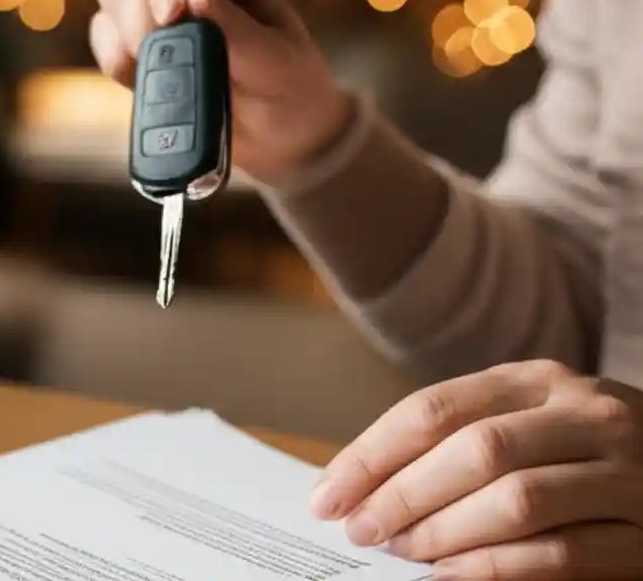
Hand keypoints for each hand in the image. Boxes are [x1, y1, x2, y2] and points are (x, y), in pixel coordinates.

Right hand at [90, 0, 352, 185]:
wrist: (279, 136)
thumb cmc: (289, 92)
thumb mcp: (277, 65)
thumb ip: (239, 33)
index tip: (169, 17)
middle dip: (138, 16)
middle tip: (156, 58)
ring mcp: (156, 1)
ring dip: (123, 40)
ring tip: (155, 78)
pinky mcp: (134, 37)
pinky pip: (104, 36)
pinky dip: (115, 62)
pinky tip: (144, 85)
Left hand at [312, 360, 642, 578]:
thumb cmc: (580, 455)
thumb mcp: (526, 424)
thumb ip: (457, 442)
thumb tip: (357, 486)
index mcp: (540, 380)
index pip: (435, 409)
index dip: (372, 454)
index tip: (328, 496)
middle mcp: (588, 415)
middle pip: (475, 450)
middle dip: (404, 494)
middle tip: (360, 530)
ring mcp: (628, 473)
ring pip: (518, 501)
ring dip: (446, 533)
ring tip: (402, 553)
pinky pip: (562, 554)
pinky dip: (496, 569)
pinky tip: (452, 577)